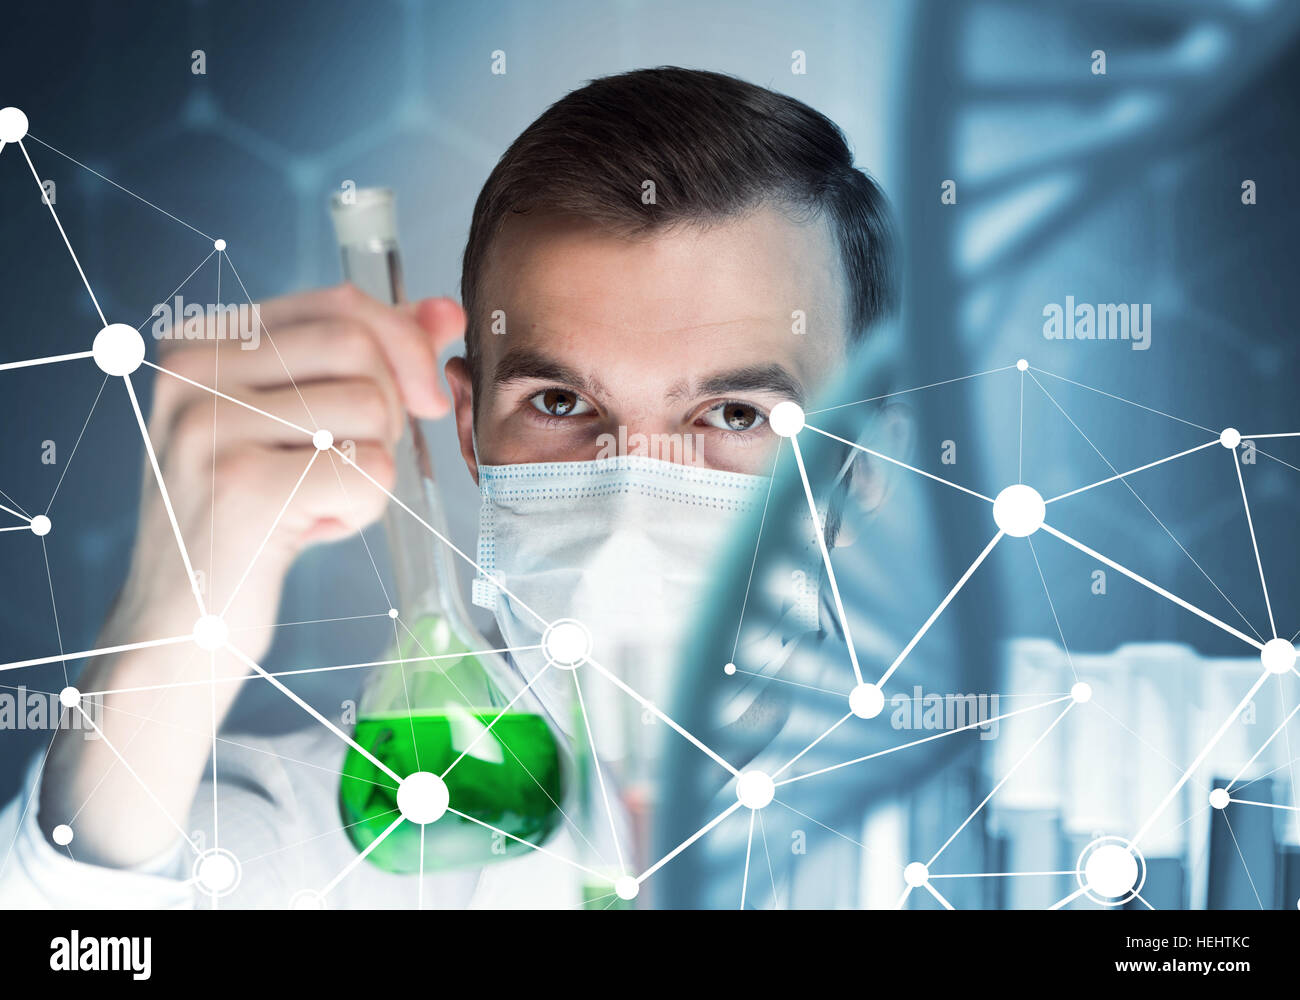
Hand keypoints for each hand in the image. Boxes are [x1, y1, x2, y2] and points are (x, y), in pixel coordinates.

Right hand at [39, 283, 465, 866]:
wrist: (181, 625)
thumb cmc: (249, 518)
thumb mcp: (299, 424)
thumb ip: (368, 361)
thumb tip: (444, 312)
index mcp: (199, 343)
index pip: (339, 305)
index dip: (402, 344)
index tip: (423, 395)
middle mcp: (191, 372)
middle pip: (359, 347)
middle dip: (389, 409)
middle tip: (355, 461)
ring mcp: (208, 427)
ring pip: (371, 408)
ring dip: (372, 467)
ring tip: (316, 501)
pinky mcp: (241, 488)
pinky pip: (370, 470)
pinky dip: (362, 510)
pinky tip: (309, 530)